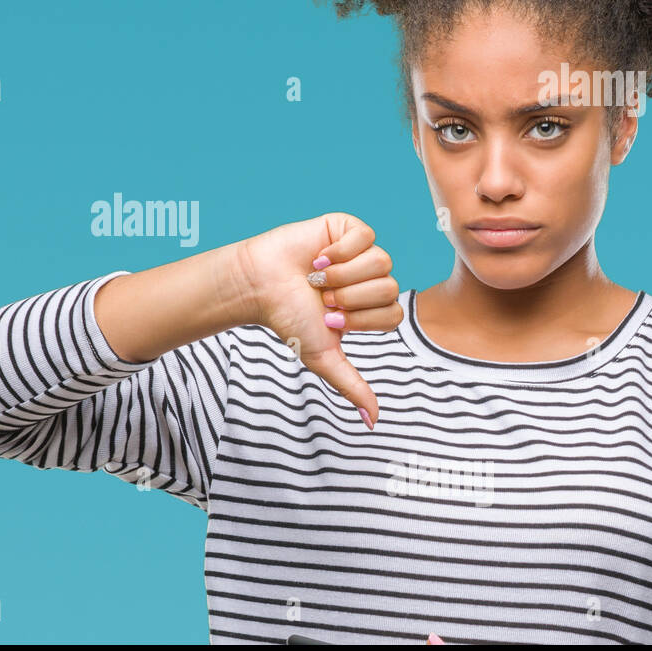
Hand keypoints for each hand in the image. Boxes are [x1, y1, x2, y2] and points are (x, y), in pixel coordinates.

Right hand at [233, 212, 401, 427]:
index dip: (360, 319)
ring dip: (343, 275)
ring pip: (381, 262)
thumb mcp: (323, 355)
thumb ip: (351, 385)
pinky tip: (319, 257)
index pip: (392, 314)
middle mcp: (370, 279)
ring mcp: (362, 252)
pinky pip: (366, 237)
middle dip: (350, 298)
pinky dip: (340, 251)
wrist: (260, 286)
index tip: (329, 318)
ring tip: (316, 277)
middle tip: (322, 297)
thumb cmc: (288, 318)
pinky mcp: (348, 228)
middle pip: (389, 288)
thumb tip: (373, 422)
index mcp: (370, 307)